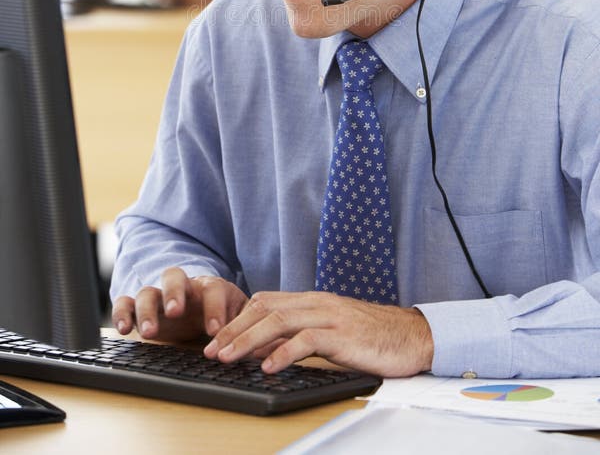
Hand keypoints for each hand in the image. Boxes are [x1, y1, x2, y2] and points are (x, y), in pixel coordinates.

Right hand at [112, 267, 247, 342]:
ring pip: (148, 291)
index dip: (214, 307)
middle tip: (176, 312)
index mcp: (211, 287)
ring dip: (146, 309)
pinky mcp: (140, 310)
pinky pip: (125, 303)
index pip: (213, 288)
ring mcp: (159, 297)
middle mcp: (183, 288)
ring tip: (148, 331)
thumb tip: (278, 343)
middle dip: (174, 293)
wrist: (202, 313)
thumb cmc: (225, 317)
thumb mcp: (240, 320)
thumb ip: (253, 328)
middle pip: (175, 276)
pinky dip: (122, 312)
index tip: (215, 330)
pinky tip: (123, 329)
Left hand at [203, 291, 433, 376]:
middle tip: (211, 350)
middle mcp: (317, 303)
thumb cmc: (372, 337)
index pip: (265, 302)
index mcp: (312, 300)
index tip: (216, 339)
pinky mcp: (343, 334)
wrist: (412, 335)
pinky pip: (307, 340)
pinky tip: (268, 366)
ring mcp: (330, 316)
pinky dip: (283, 353)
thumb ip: (301, 334)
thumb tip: (266, 349)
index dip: (237, 319)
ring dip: (248, 340)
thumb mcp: (331, 332)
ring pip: (279, 321)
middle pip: (265, 309)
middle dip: (233, 329)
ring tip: (228, 357)